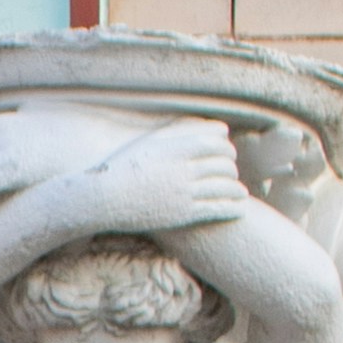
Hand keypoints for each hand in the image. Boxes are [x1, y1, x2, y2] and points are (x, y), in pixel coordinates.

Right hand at [78, 120, 247, 240]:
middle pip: (224, 165)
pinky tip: (240, 209)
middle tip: (232, 173)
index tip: (227, 154)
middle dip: (231, 168)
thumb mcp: (148, 142)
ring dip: (236, 189)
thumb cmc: (122, 167)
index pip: (217, 143)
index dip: (226, 148)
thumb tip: (198, 128)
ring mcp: (186, 192)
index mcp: (178, 148)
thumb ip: (177, 133)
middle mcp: (185, 169)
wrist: (102, 199)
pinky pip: (218, 209)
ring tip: (240, 192)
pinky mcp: (184, 214)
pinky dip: (233, 208)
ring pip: (225, 187)